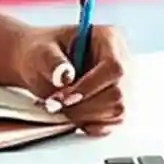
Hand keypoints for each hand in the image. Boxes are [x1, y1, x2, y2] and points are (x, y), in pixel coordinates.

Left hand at [13, 25, 130, 135]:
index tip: (65, 98)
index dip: (90, 87)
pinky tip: (75, 115)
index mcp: (109, 38)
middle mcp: (123, 61)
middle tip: (57, 104)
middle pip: (118, 93)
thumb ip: (52, 61)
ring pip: (118, 111)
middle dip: (84, 106)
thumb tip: (65, 77)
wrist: (40, 64)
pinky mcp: (119, 103)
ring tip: (63, 107)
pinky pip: (115, 122)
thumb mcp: (40, 50)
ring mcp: (124, 84)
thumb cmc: (42, 51)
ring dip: (86, 117)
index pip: (114, 67)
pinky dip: (92, 125)